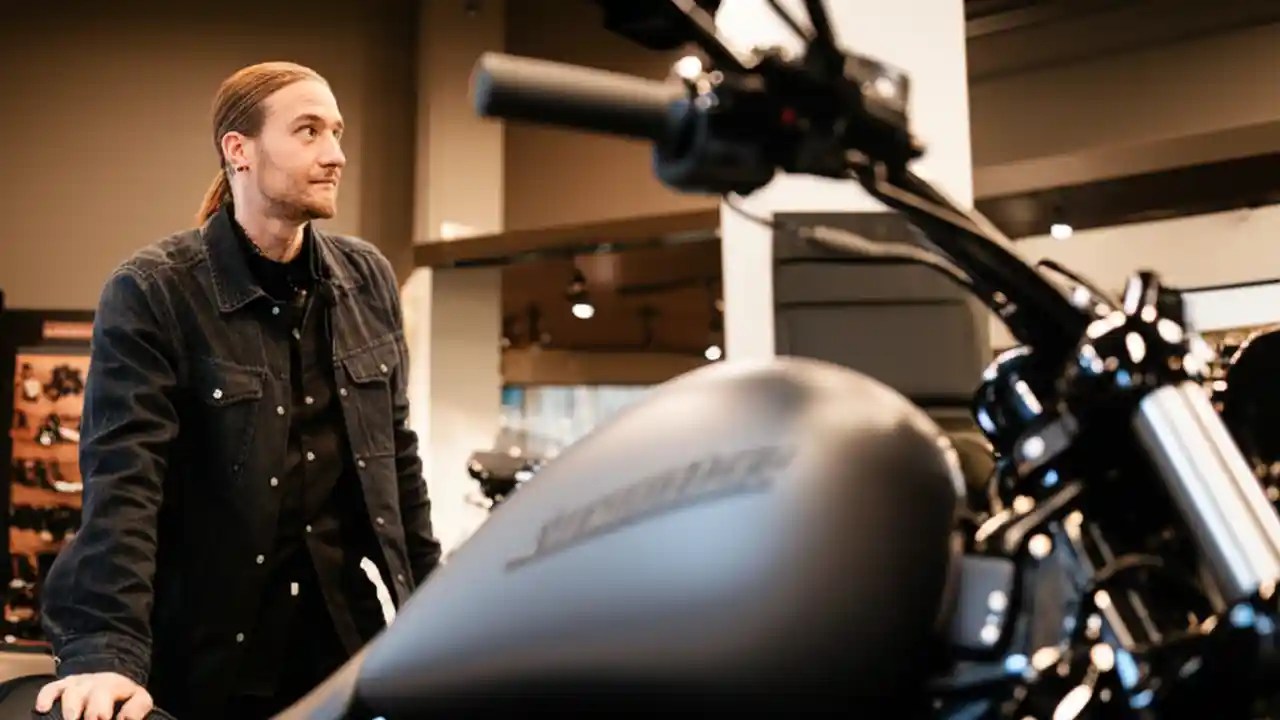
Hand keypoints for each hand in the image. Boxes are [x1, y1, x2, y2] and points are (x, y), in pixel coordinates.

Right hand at [35, 672, 153, 719]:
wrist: (107, 680)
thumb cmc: (122, 697)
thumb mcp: (139, 699)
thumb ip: (135, 710)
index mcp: (117, 685)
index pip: (114, 693)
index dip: (112, 709)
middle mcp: (96, 683)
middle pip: (95, 692)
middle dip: (94, 710)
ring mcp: (77, 684)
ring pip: (73, 691)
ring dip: (71, 707)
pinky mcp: (61, 686)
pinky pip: (51, 688)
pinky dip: (45, 697)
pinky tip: (42, 708)